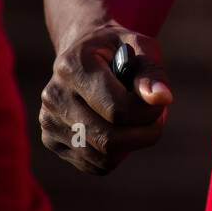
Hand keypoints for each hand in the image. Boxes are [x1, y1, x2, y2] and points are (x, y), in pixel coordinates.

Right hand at [40, 23, 171, 174]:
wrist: (83, 50)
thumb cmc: (117, 48)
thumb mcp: (139, 45)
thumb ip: (151, 71)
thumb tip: (162, 98)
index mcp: (73, 66)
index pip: (117, 109)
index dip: (148, 113)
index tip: (162, 101)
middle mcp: (54, 95)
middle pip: (108, 140)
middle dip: (144, 134)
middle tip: (159, 118)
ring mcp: (49, 121)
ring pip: (103, 158)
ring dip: (132, 145)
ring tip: (141, 122)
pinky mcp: (51, 140)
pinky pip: (95, 165)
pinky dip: (117, 154)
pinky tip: (121, 129)